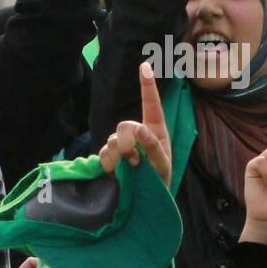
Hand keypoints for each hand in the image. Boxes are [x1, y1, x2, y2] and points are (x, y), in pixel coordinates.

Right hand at [99, 62, 172, 188]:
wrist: (145, 201)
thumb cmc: (159, 179)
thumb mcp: (162, 164)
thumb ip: (153, 146)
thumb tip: (140, 128)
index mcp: (154, 130)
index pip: (151, 104)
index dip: (147, 85)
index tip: (144, 66)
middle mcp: (136, 134)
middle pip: (125, 125)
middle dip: (128, 141)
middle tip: (134, 159)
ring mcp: (121, 145)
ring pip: (113, 139)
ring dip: (121, 155)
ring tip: (130, 169)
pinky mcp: (109, 158)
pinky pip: (104, 153)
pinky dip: (110, 163)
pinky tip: (116, 172)